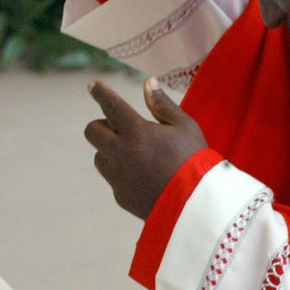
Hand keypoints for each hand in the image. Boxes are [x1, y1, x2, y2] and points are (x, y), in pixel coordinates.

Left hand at [84, 77, 205, 219]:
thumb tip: (148, 82)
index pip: (111, 105)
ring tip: (138, 154)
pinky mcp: (120, 195)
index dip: (100, 93)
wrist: (197, 206)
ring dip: (110, 150)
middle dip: (102, 125)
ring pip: (99, 155)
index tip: (92, 85)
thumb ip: (162, 104)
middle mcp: (120, 152)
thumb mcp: (184, 126)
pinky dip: (122, 172)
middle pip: (92, 131)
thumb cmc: (194, 161)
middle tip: (122, 128)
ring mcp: (117, 176)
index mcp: (136, 132)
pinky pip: (112, 178)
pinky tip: (144, 176)